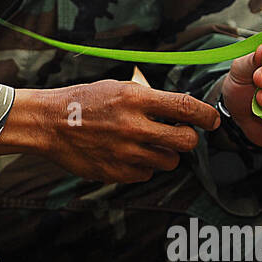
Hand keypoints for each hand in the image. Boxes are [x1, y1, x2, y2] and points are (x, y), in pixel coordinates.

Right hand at [0, 79, 220, 183]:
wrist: (49, 123)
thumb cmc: (84, 101)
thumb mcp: (117, 87)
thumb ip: (149, 98)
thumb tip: (181, 108)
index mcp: (136, 99)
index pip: (186, 108)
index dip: (206, 116)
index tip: (212, 120)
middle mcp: (134, 127)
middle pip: (185, 141)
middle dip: (187, 138)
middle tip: (178, 134)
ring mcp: (125, 152)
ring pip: (169, 161)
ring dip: (164, 153)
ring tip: (146, 144)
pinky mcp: (117, 172)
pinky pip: (146, 174)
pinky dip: (143, 166)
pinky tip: (127, 155)